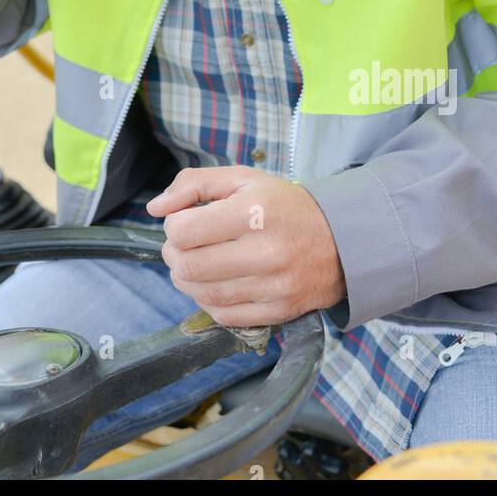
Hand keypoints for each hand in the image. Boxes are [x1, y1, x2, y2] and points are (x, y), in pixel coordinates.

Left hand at [147, 165, 346, 327]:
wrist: (341, 241)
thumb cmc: (283, 206)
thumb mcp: (242, 179)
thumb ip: (194, 183)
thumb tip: (155, 208)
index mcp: (253, 212)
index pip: (183, 231)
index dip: (173, 225)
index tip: (184, 220)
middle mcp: (265, 251)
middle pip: (187, 265)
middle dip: (173, 254)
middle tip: (182, 245)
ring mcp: (273, 286)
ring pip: (201, 294)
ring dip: (186, 279)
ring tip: (195, 262)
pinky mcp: (278, 312)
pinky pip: (222, 316)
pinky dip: (206, 301)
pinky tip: (213, 282)